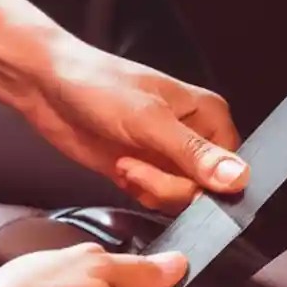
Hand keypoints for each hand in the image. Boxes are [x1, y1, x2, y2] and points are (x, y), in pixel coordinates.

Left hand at [22, 40, 249, 212]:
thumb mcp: (149, 121)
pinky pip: (157, 200)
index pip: (229, 171)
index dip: (201, 183)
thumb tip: (238, 177)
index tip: (169, 169)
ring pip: (181, 200)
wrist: (48, 88)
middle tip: (137, 164)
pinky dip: (138, 192)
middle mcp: (195, 137)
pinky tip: (122, 169)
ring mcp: (170, 156)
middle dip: (168, 187)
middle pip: (205, 191)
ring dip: (150, 189)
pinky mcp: (147, 171)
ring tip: (127, 162)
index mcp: (210, 116)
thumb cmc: (97, 85)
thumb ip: (194, 154)